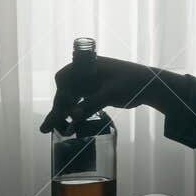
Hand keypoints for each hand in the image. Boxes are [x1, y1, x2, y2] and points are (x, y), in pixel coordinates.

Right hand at [39, 55, 161, 133]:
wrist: (149, 85)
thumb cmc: (130, 83)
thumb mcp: (110, 93)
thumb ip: (91, 104)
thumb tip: (73, 117)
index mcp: (86, 66)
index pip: (64, 78)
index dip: (60, 94)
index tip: (62, 110)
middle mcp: (85, 74)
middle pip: (65, 91)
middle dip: (57, 109)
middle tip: (47, 128)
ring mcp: (89, 83)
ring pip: (71, 99)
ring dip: (62, 113)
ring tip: (48, 129)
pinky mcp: (94, 93)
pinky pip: (79, 103)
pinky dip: (74, 114)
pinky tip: (68, 126)